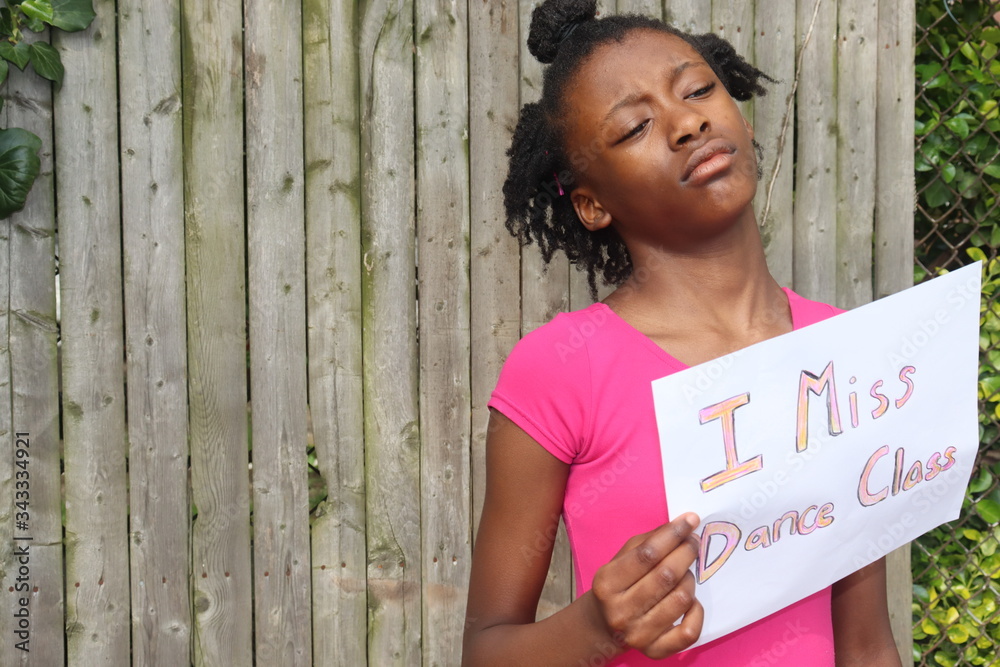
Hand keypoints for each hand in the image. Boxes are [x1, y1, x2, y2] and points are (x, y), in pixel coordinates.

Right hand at [589, 513, 703, 658]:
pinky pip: (689, 631)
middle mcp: (620, 611)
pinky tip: (691, 602)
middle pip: (666, 576)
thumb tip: (681, 526)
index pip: (646, 555)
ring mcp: (638, 634)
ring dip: (689, 580)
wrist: (603, 625)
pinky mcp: (655, 651)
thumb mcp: (621, 559)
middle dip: (686, 553)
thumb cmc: (617, 585)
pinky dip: (697, 612)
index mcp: (607, 583)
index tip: (690, 520)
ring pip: (680, 600)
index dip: (672, 535)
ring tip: (685, 573)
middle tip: (694, 542)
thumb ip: (647, 542)